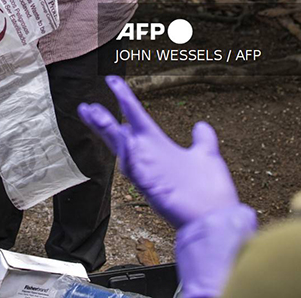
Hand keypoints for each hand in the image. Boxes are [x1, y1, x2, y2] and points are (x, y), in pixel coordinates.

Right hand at [78, 76, 240, 229]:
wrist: (215, 218)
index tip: (112, 81)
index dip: (124, 97)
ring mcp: (147, 172)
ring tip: (93, 114)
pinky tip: (123, 139)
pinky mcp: (151, 186)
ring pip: (121, 148)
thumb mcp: (206, 156)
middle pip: (119, 134)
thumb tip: (201, 126)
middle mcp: (149, 157)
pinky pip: (134, 168)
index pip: (136, 116)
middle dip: (102, 121)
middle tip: (86, 107)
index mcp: (159, 146)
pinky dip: (128, 155)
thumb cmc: (209, 192)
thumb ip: (202, 140)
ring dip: (107, 131)